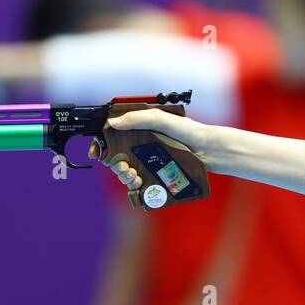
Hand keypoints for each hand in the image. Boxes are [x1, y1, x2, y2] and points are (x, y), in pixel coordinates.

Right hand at [88, 109, 210, 187]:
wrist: (208, 150)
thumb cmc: (187, 131)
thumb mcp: (160, 119)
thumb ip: (137, 119)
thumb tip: (112, 124)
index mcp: (139, 128)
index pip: (112, 136)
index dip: (101, 144)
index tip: (96, 153)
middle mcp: (141, 145)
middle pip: (116, 156)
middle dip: (114, 163)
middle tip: (123, 167)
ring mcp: (149, 160)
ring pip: (126, 171)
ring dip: (123, 175)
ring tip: (132, 175)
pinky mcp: (157, 174)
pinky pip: (139, 183)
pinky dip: (134, 185)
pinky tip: (139, 183)